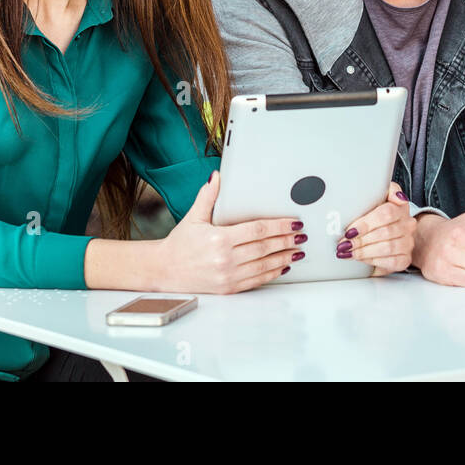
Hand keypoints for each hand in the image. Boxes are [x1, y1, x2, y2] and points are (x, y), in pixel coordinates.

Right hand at [155, 170, 304, 293]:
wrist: (163, 270)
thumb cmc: (179, 244)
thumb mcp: (193, 217)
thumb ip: (208, 196)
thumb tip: (216, 176)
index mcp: (219, 238)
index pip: (257, 230)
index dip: (279, 226)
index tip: (293, 223)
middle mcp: (225, 259)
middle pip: (264, 247)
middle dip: (286, 241)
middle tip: (301, 236)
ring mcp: (228, 275)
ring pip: (263, 265)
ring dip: (284, 258)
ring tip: (298, 251)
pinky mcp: (228, 288)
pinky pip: (256, 280)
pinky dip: (272, 273)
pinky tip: (282, 267)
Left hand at [339, 182, 414, 276]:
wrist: (389, 235)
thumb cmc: (378, 216)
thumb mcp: (378, 197)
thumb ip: (382, 189)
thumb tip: (395, 195)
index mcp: (400, 207)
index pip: (386, 213)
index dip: (366, 224)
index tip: (350, 231)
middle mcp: (407, 224)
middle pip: (385, 232)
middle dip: (360, 240)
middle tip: (344, 243)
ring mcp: (408, 242)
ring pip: (387, 247)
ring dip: (364, 251)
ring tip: (349, 251)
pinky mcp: (404, 259)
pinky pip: (390, 261)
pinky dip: (372, 260)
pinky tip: (360, 259)